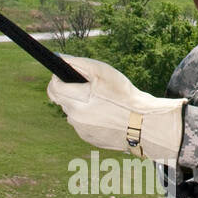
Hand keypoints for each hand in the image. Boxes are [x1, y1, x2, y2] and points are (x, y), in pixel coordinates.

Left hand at [47, 56, 184, 160]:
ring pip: (73, 113)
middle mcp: (75, 119)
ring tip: (101, 101)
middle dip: (71, 91)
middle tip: (89, 86)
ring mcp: (82, 131)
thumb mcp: (102, 72)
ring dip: (81, 105)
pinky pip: (84, 124)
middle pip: (62, 100)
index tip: (66, 74)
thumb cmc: (124, 96)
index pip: (53, 88)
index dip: (57, 78)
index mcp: (76, 102)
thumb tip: (59, 58)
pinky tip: (106, 113)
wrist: (144, 125)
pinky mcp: (91, 139)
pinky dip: (91, 117)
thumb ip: (77, 63)